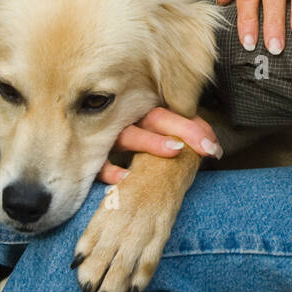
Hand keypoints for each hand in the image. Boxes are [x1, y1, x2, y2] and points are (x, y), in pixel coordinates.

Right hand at [99, 107, 221, 183]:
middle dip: (185, 130)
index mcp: (143, 114)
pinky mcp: (92, 157)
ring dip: (152, 142)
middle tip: (208, 147)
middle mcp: (126, 121)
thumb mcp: (153, 138)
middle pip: (155, 117)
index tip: (213, 144)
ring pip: (129, 135)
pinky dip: (111, 170)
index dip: (194, 126)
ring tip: (176, 151)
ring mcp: (108, 138)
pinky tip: (126, 178)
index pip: (172, 112)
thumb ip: (176, 139)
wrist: (78, 150)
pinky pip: (100, 163)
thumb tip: (207, 146)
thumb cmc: (129, 148)